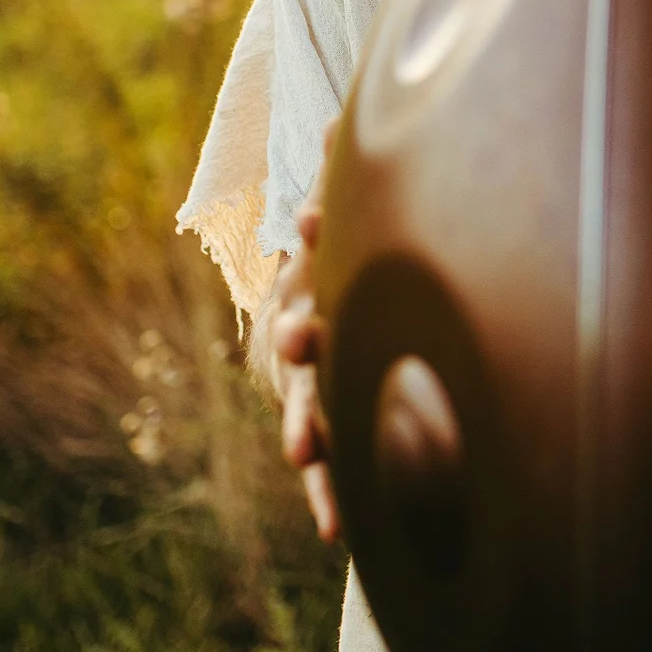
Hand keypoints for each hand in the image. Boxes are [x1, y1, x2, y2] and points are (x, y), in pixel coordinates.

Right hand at [267, 120, 340, 542]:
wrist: (327, 305)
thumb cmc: (351, 254)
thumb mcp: (348, 218)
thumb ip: (342, 178)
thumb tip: (346, 118)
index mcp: (315, 288)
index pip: (307, 284)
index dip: (308, 280)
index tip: (306, 275)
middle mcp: (307, 340)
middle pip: (300, 357)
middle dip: (302, 375)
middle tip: (302, 387)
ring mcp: (315, 388)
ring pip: (309, 418)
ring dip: (311, 444)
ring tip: (308, 466)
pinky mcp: (334, 430)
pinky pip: (334, 469)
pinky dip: (333, 498)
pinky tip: (341, 533)